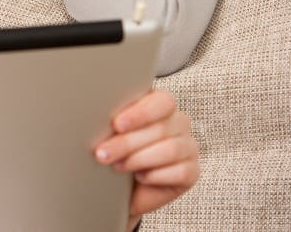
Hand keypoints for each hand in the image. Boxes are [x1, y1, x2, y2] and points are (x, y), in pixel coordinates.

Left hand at [93, 90, 199, 227]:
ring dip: (138, 159)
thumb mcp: (112, 133)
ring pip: (170, 149)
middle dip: (128, 142)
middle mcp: (179, 123)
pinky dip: (155, 175)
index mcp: (160, 105)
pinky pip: (179, 172)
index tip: (116, 125)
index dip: (140, 114)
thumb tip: (98, 112)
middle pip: (160, 128)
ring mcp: (188, 147)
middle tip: (103, 153)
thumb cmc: (115, 153)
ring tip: (117, 166)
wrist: (120, 189)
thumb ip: (114, 120)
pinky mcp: (192, 172)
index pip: (162, 101)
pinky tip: (140, 177)